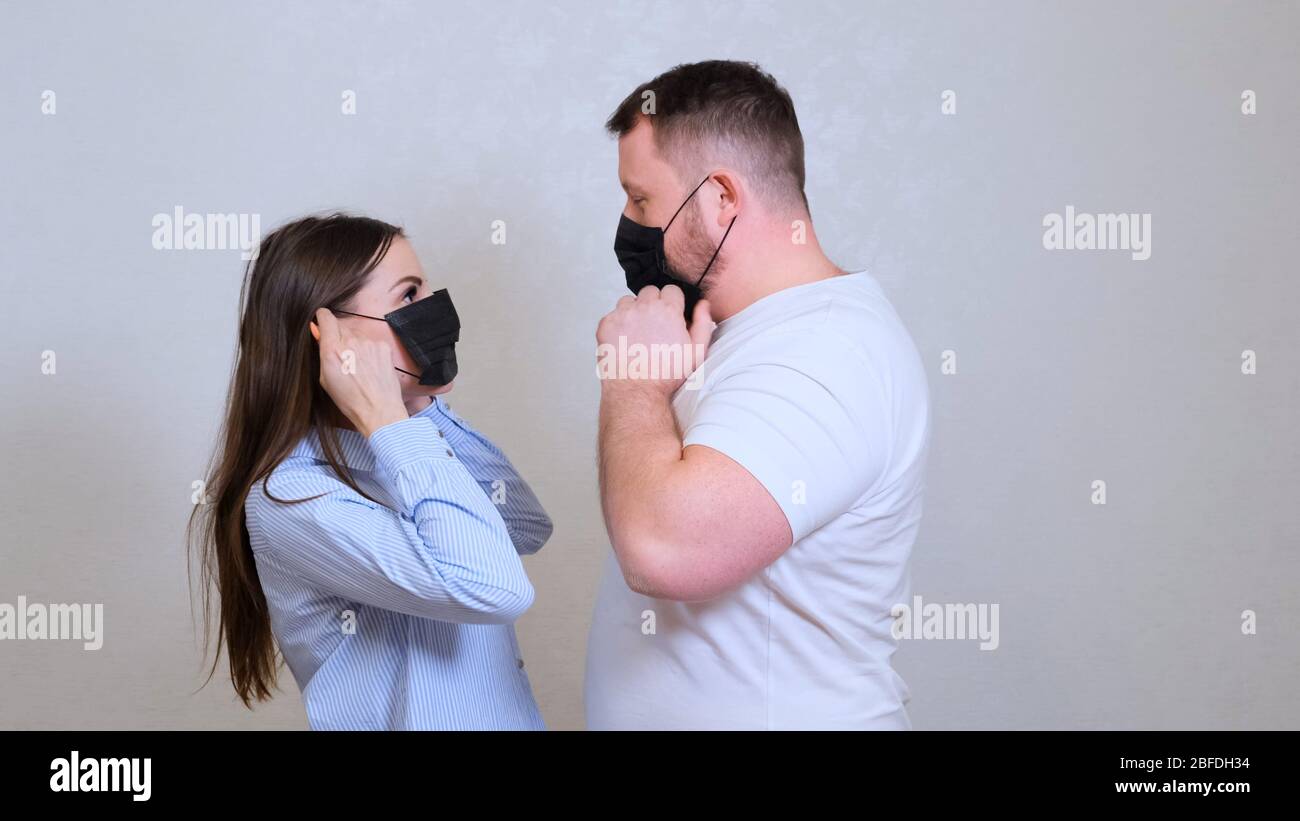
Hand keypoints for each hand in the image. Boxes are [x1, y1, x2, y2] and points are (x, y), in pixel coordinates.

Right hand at [311, 308, 408, 436]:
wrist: (379, 410)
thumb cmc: (350, 400)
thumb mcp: (326, 379)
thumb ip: (322, 352)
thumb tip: (319, 332)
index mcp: (332, 350)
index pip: (326, 317)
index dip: (323, 317)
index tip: (322, 321)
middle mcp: (351, 342)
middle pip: (341, 326)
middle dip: (338, 336)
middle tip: (341, 355)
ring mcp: (369, 343)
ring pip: (357, 335)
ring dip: (355, 345)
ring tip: (358, 367)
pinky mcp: (383, 347)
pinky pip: (372, 342)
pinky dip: (369, 351)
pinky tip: (371, 367)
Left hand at [595, 284, 714, 395]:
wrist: (637, 391)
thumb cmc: (666, 375)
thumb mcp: (696, 352)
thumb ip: (703, 323)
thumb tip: (702, 304)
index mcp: (668, 310)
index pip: (671, 290)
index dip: (672, 303)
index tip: (670, 315)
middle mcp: (644, 308)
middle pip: (649, 292)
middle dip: (653, 305)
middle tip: (654, 326)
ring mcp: (622, 315)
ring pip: (629, 301)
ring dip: (634, 312)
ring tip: (638, 333)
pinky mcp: (606, 325)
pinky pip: (612, 315)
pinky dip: (618, 324)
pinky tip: (624, 341)